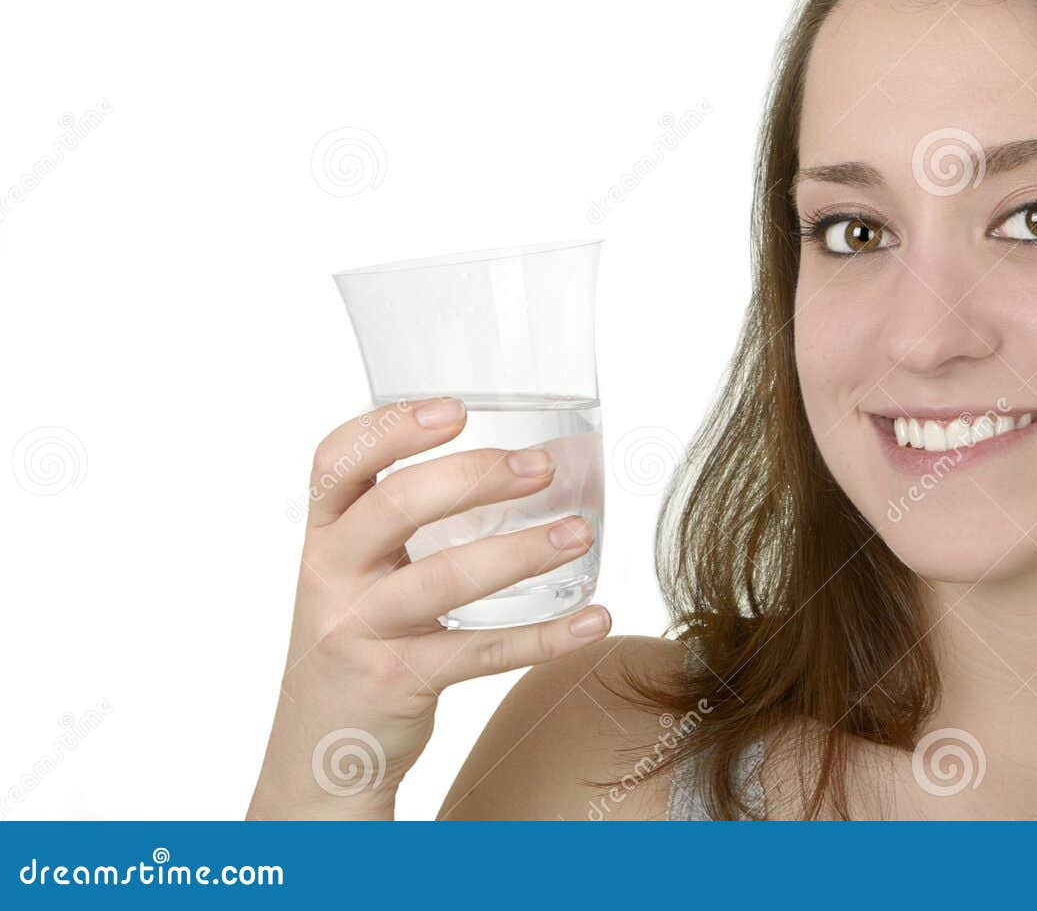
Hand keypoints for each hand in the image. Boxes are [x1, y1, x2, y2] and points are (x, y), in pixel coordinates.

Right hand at [247, 397, 611, 818]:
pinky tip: (592, 619)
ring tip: (580, 533)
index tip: (456, 408)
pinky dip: (544, 636)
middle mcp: (331, 576)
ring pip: (442, 579)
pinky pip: (478, 652)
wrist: (321, 751)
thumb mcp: (357, 574)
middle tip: (542, 467)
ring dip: (521, 552)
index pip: (336, 462)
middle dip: (475, 477)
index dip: (390, 426)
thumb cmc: (360, 639)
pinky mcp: (396, 681)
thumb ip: (405, 524)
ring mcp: (358, 630)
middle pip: (395, 506)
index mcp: (324, 536)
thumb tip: (516, 462)